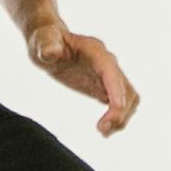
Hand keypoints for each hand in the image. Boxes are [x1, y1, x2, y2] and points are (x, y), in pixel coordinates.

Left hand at [26, 23, 140, 135]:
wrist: (50, 43)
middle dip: (119, 109)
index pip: (110, 69)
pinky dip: (116, 117)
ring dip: (121, 116)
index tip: (117, 107)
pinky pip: (119, 103)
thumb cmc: (46, 39)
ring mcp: (107, 75)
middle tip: (102, 128)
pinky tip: (104, 129)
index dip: (116, 88)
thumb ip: (47, 45)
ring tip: (103, 131)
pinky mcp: (104, 86)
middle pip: (125, 87)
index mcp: (94, 49)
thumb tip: (52, 52)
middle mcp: (106, 62)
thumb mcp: (42, 41)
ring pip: (128, 97)